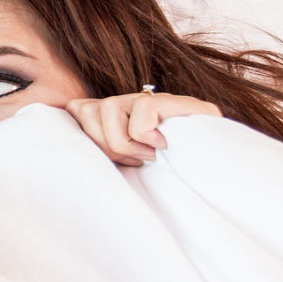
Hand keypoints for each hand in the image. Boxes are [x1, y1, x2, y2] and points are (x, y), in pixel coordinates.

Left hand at [64, 92, 220, 165]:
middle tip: (133, 161)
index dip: (86, 138)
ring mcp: (153, 100)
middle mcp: (129, 103)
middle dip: (103, 144)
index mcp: (114, 118)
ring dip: (124, 141)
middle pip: (85, 110)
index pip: (76, 109)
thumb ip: (97, 152)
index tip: (110, 162)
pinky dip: (146, 134)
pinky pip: (141, 109)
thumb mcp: (122, 170)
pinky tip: (162, 146)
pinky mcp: (177, 103)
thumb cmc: (165, 181)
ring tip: (147, 156)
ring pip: (107, 107)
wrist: (217, 177)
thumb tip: (65, 139)